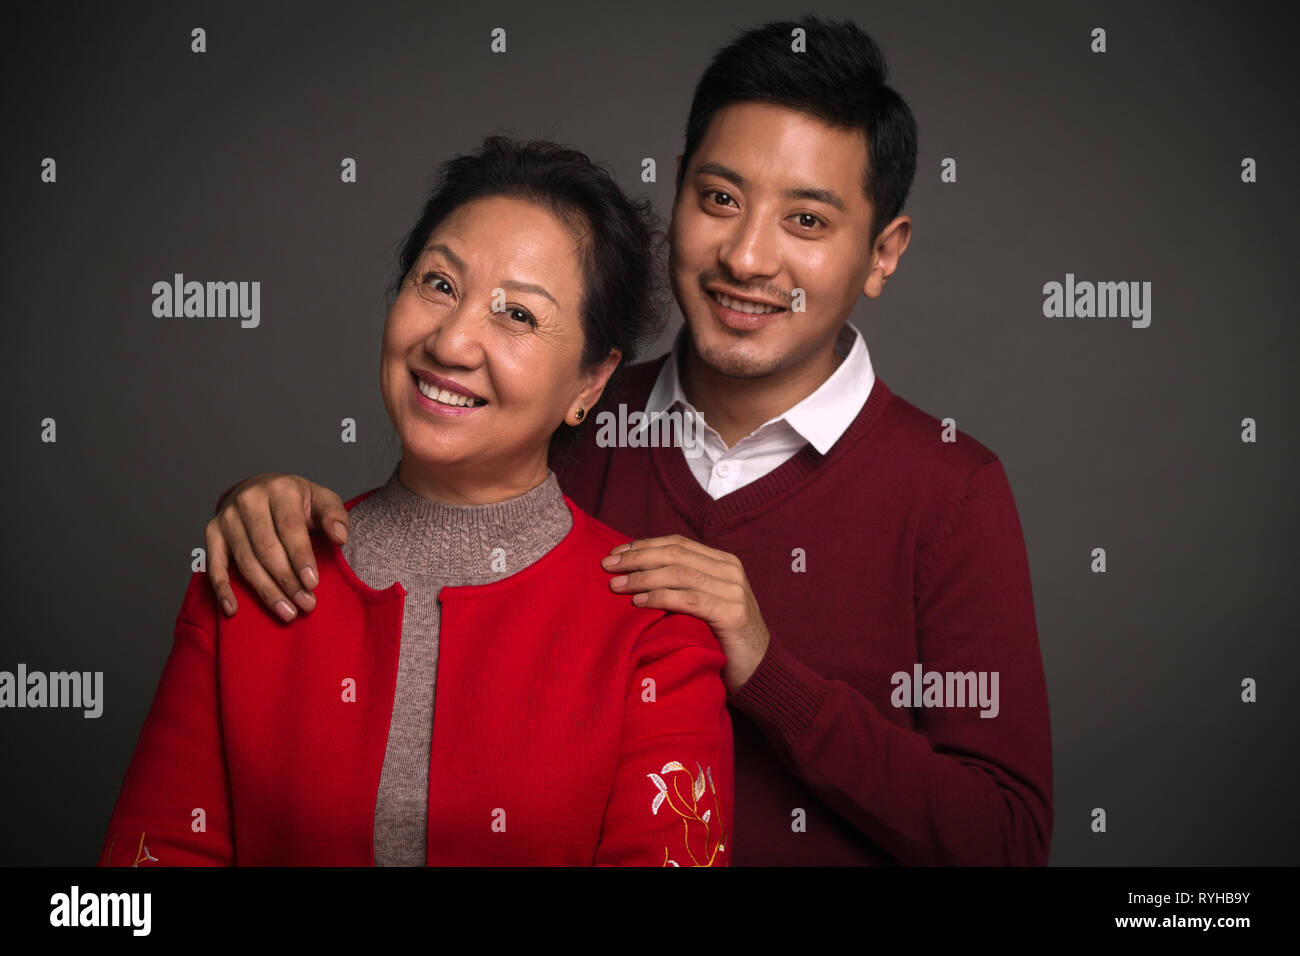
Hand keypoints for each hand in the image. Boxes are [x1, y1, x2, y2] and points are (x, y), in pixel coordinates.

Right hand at [204, 474, 348, 621]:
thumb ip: (335, 516)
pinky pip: (215, 565)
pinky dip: (222, 589)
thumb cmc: (297, 500)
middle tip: (306, 604)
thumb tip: (340, 537)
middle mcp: (248, 500)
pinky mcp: (212, 532)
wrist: (261, 488)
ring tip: (287, 612)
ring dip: (266, 591)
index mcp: (279, 489)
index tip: (312, 583)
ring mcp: (227, 517)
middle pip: (266, 548)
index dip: (300, 557)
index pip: (289, 528)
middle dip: (287, 580)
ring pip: (245, 561)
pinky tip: (233, 609)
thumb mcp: (322, 499)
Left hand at [601, 534, 769, 692]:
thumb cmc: (723, 638)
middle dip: (637, 557)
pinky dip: (660, 598)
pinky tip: (638, 602)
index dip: (644, 545)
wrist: (760, 670)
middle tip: (607, 565)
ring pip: (679, 573)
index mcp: (723, 562)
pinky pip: (688, 600)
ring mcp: (733, 591)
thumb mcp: (706, 602)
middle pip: (675, 554)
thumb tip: (636, 572)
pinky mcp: (731, 614)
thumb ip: (684, 584)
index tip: (616, 552)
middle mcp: (730, 570)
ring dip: (642, 577)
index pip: (677, 543)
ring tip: (616, 585)